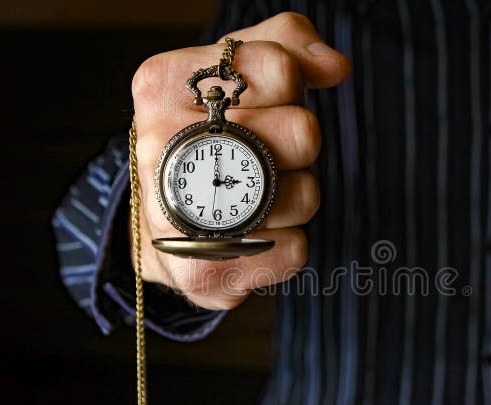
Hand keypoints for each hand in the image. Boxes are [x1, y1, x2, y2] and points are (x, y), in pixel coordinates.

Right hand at [130, 12, 349, 309]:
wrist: (156, 223)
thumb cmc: (203, 140)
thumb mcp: (228, 73)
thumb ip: (283, 45)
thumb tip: (335, 67)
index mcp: (164, 87)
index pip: (280, 68)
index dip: (292, 85)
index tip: (265, 101)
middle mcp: (162, 148)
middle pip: (304, 132)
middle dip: (297, 144)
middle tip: (264, 153)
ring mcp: (177, 215)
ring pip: (307, 195)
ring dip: (294, 197)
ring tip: (254, 196)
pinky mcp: (204, 273)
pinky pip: (296, 250)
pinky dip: (285, 243)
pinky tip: (252, 234)